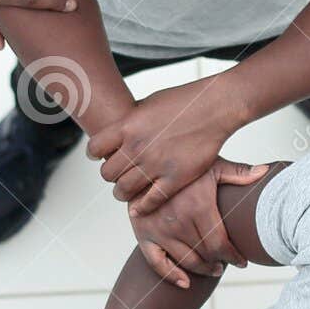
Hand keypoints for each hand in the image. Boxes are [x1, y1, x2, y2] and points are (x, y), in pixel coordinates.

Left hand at [87, 77, 234, 209]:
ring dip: (122, 193)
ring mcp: (156, 164)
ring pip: (123, 190)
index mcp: (127, 126)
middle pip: (107, 173)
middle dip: (110, 175)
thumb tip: (116, 131)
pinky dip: (142, 207)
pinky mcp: (175, 178)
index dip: (95, 154)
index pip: (94, 149)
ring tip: (126, 191)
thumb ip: (130, 122)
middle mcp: (138, 147)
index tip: (100, 156)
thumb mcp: (147, 104)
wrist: (215, 107)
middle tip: (117, 175)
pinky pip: (150, 201)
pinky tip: (139, 207)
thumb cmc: (183, 101)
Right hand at [128, 158, 270, 287]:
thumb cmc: (181, 163)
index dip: (234, 256)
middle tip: (227, 262)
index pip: (221, 243)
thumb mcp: (211, 163)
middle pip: (206, 254)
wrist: (143, 163)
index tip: (242, 261)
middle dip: (220, 262)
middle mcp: (178, 222)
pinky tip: (186, 282)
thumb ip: (238, 171)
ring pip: (187, 261)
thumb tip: (264, 172)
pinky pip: (158, 264)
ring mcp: (159, 231)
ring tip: (213, 268)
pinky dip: (172, 276)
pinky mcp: (143, 235)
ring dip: (203, 269)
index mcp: (198, 207)